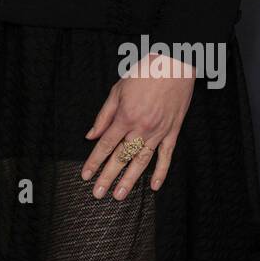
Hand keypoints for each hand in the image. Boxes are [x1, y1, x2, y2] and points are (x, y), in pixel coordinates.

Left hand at [81, 51, 195, 199]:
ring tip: (119, 196)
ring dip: (129, 180)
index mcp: (125, 116)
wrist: (174, 64)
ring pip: (142, 161)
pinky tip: (153, 186)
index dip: (94, 162)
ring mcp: (158, 132)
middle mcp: (141, 128)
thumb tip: (91, 135)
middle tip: (98, 194)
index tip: (86, 175)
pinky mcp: (173, 132)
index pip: (105, 145)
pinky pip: (166, 156)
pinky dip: (161, 172)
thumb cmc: (144, 73)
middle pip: (121, 157)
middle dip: (107, 177)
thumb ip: (104, 115)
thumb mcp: (118, 90)